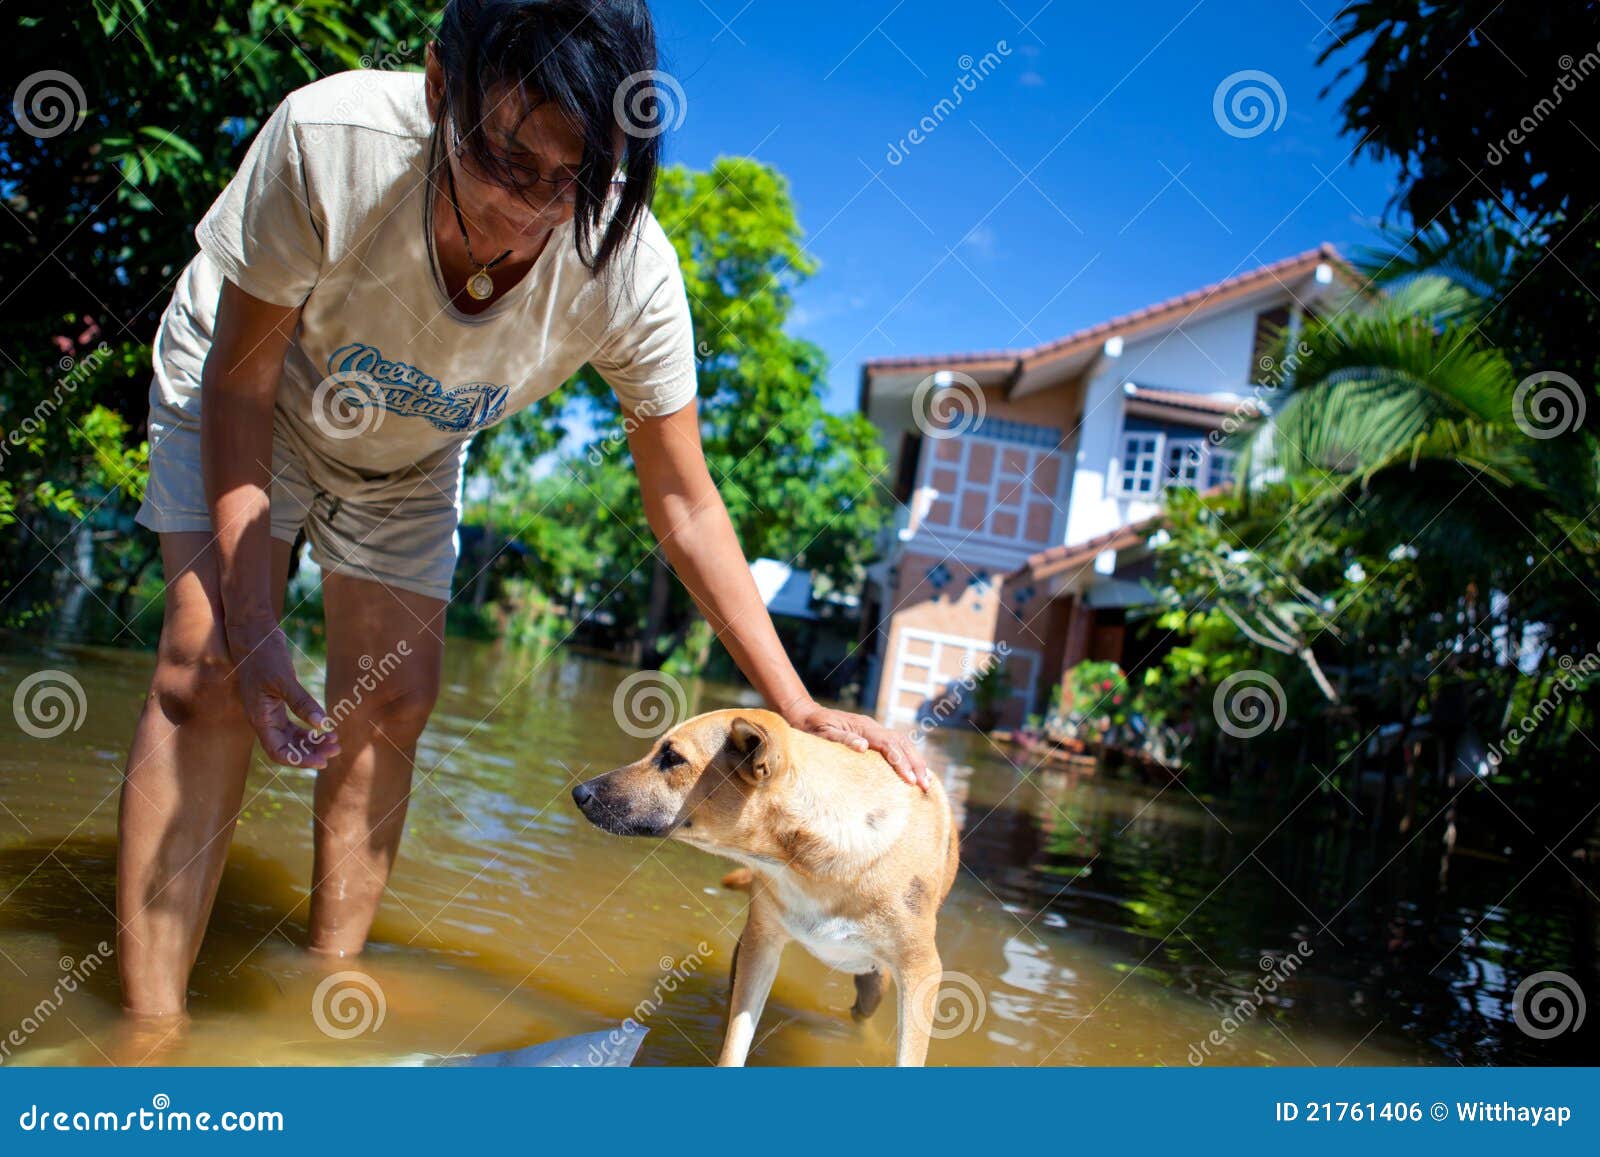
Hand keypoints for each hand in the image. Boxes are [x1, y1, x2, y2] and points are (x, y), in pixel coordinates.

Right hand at [227, 621, 340, 767]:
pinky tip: (326, 729)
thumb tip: (322, 724)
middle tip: (336, 749)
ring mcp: (270, 712)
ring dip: (312, 743)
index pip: (278, 751)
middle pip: (287, 748)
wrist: (254, 635)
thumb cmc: (264, 655)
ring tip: (335, 741)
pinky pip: (293, 725)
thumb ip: (302, 702)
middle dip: (311, 752)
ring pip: (292, 738)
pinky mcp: (277, 703)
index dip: (300, 760)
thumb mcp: (284, 679)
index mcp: (260, 718)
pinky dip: (309, 729)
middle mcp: (263, 719)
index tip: (322, 761)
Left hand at [782, 699, 930, 790]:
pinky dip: (907, 757)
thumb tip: (862, 746)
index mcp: (863, 727)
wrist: (805, 715)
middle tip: (926, 785)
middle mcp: (872, 727)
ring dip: (915, 760)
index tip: (910, 780)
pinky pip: (895, 745)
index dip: (901, 762)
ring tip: (925, 780)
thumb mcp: (822, 734)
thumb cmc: (811, 728)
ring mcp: (873, 730)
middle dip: (916, 763)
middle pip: (902, 743)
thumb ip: (842, 738)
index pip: (889, 745)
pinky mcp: (871, 736)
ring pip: (902, 743)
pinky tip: (911, 770)